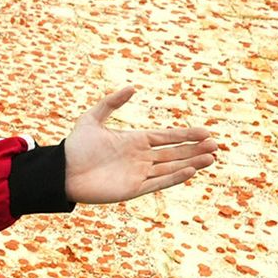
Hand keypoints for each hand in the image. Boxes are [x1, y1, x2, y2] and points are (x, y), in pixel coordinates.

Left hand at [62, 86, 216, 203]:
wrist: (61, 172)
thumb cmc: (75, 147)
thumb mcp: (91, 119)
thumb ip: (111, 103)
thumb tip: (133, 87)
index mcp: (134, 141)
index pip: (167, 137)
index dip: (186, 135)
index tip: (206, 132)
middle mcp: (140, 158)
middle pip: (174, 153)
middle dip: (195, 149)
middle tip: (216, 145)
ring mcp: (138, 174)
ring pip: (171, 168)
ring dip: (191, 163)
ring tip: (211, 158)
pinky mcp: (132, 189)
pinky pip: (158, 183)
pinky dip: (174, 177)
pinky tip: (190, 171)